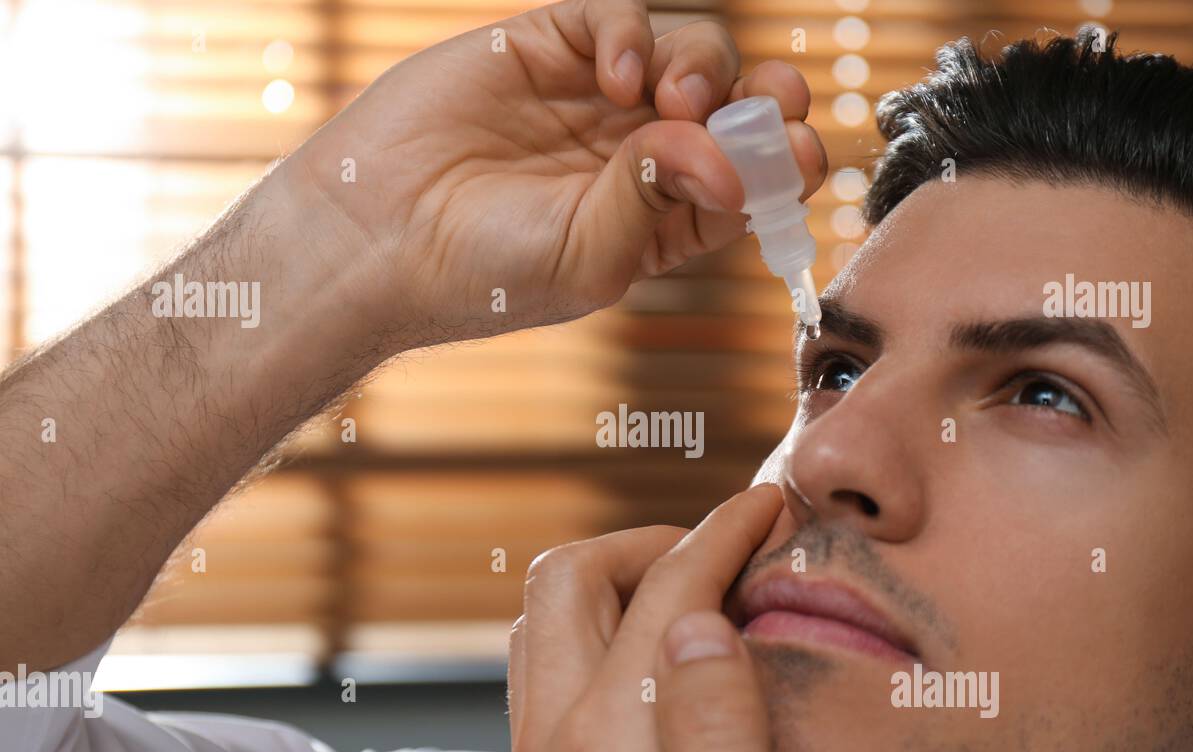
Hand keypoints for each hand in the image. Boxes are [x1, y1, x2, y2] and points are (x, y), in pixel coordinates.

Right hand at [283, 0, 826, 352]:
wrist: (377, 236)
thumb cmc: (486, 271)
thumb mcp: (592, 255)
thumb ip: (660, 199)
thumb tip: (737, 154)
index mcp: (663, 216)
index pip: (749, 178)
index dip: (782, 161)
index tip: (800, 156)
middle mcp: (640, 152)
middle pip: (735, 106)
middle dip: (765, 99)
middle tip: (778, 102)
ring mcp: (594, 97)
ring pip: (688, 52)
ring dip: (703, 66)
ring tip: (678, 98)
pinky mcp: (547, 47)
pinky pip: (614, 17)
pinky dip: (630, 34)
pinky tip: (615, 76)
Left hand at [508, 483, 812, 751]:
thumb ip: (720, 733)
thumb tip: (699, 624)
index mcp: (611, 740)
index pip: (664, 591)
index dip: (722, 534)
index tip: (765, 508)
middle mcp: (552, 745)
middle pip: (567, 582)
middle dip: (647, 544)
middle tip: (719, 557)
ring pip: (543, 627)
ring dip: (611, 590)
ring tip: (689, 606)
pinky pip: (544, 679)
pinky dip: (593, 642)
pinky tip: (654, 676)